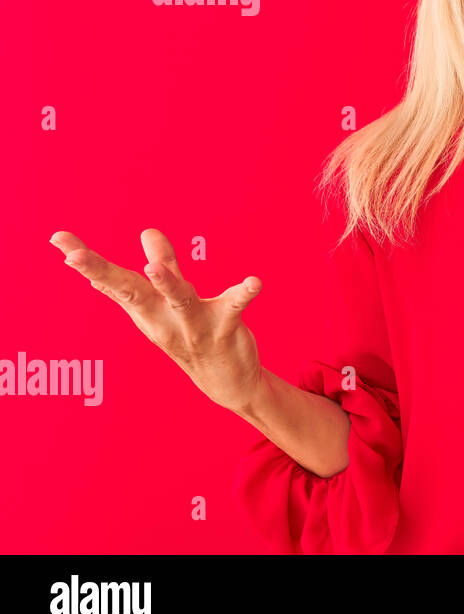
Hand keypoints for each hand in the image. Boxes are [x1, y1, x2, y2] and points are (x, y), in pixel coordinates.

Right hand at [49, 229, 265, 412]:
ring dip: (166, 283)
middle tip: (74, 255)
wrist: (224, 382)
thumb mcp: (170, 303)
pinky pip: (235, 306)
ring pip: (179, 301)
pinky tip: (255, 282)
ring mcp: (194, 325)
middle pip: (131, 292)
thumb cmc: (190, 335)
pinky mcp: (225, 327)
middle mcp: (163, 318)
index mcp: (145, 310)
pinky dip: (244, 293)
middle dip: (102, 273)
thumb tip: (147, 231)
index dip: (85, 262)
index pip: (111, 282)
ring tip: (153, 267)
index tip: (58, 238)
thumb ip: (163, 265)